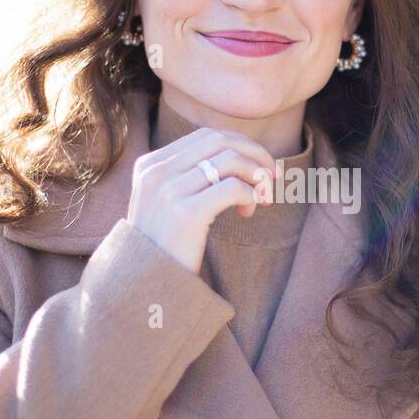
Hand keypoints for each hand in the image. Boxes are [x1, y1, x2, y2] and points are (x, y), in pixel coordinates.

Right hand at [126, 127, 277, 272]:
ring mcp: (169, 191)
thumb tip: (243, 157)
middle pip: (221, 141)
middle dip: (256, 155)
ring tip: (261, 200)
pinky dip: (250, 195)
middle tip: (273, 178)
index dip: (242, 145)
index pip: (206, 136)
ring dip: (256, 177)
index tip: (261, 165)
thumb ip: (190, 177)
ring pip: (231, 161)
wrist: (145, 283)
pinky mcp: (186, 213)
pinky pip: (233, 188)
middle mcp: (157, 172)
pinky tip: (248, 211)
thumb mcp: (166, 202)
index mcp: (151, 165)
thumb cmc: (165, 245)